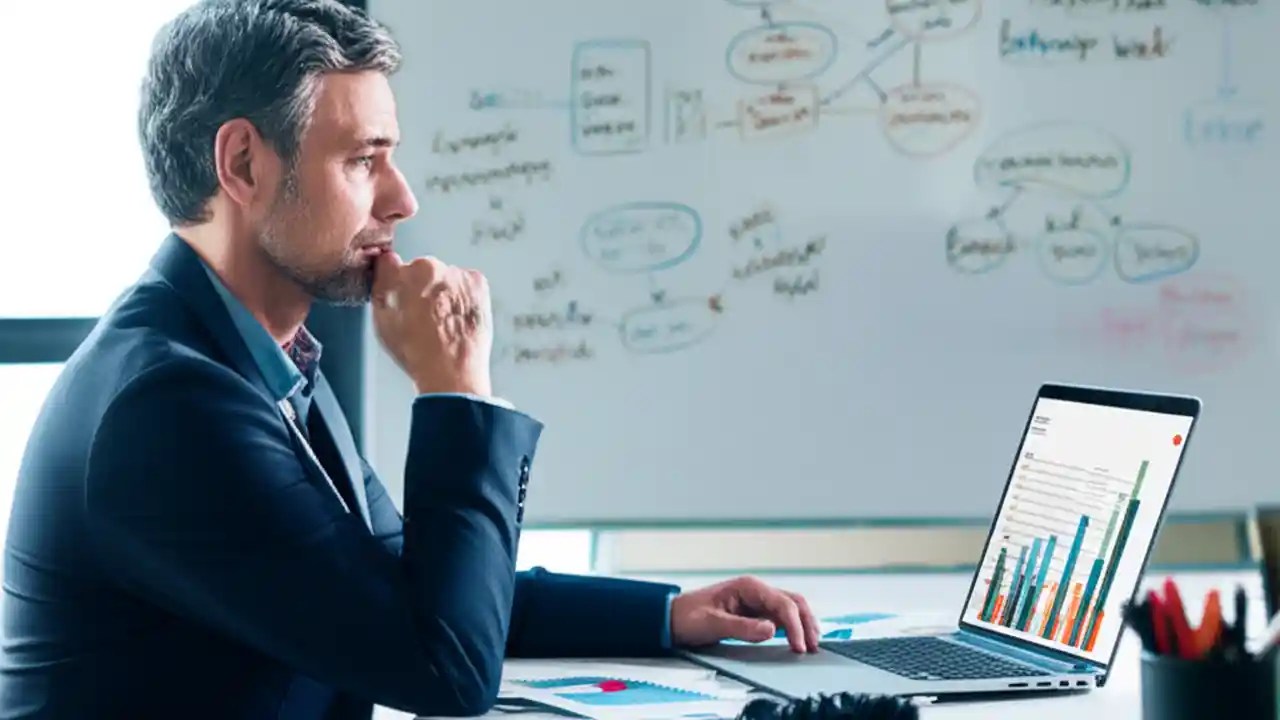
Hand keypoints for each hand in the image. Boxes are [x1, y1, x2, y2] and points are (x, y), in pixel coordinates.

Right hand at [371, 250, 493, 396]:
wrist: (451, 370)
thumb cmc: (415, 351)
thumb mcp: (382, 320)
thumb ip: (382, 286)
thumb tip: (387, 265)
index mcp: (398, 274)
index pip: (391, 264)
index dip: (396, 282)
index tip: (401, 293)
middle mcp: (426, 267)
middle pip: (422, 271)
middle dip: (422, 287)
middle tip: (424, 316)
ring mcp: (454, 273)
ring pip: (446, 277)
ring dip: (445, 291)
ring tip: (444, 322)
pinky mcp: (476, 282)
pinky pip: (467, 283)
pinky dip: (465, 295)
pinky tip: (459, 317)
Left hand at [669, 576, 819, 652]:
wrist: (671, 618)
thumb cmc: (688, 617)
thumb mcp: (712, 623)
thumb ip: (742, 627)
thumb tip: (771, 630)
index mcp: (748, 587)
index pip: (782, 603)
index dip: (795, 625)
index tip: (800, 647)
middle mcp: (756, 590)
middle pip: (792, 602)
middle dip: (806, 622)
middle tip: (814, 646)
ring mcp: (756, 600)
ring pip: (789, 608)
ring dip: (803, 624)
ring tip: (812, 644)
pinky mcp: (754, 612)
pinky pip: (779, 617)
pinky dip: (792, 627)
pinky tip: (798, 639)